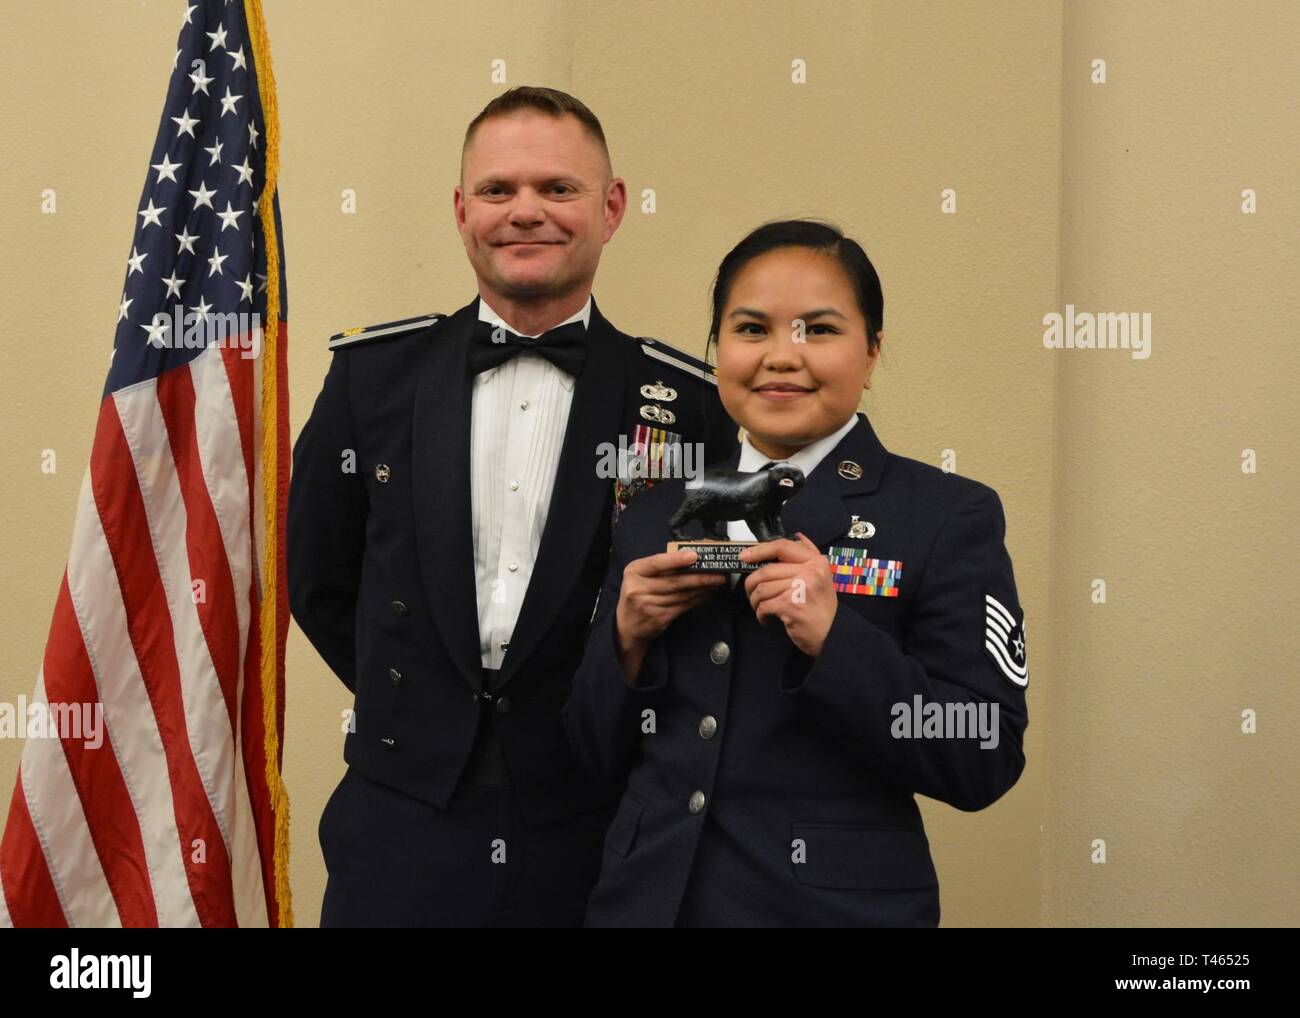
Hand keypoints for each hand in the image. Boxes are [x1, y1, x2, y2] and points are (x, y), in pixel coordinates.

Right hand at [615, 549, 726, 682]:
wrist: (627, 626)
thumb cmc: (638, 594)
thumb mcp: (640, 576)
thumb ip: (660, 567)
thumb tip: (691, 557)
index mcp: (634, 571)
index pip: (657, 564)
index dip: (676, 560)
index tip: (695, 556)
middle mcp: (638, 588)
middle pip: (674, 581)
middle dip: (699, 577)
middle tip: (717, 572)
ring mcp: (648, 605)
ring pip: (682, 594)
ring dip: (702, 588)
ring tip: (716, 581)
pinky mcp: (659, 618)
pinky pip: (683, 606)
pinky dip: (698, 599)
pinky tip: (707, 593)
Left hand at [740, 532, 836, 657]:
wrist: (833, 635)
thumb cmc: (822, 608)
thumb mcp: (822, 577)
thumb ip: (810, 555)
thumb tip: (798, 536)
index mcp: (816, 561)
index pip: (782, 546)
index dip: (759, 550)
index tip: (745, 557)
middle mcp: (810, 571)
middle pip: (765, 571)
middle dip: (751, 584)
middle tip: (751, 593)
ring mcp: (800, 588)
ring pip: (761, 589)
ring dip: (755, 601)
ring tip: (761, 608)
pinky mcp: (791, 605)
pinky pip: (764, 605)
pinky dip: (760, 614)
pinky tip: (765, 618)